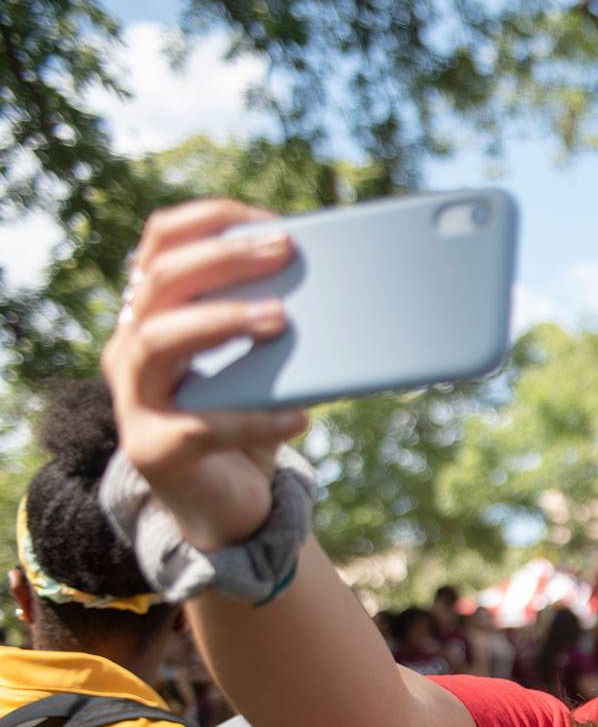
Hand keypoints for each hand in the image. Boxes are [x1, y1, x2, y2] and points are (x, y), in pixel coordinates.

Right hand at [101, 199, 308, 551]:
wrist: (226, 507)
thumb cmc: (247, 420)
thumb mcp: (261, 364)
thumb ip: (275, 324)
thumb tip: (338, 285)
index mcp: (152, 314)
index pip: (161, 243)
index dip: (212, 222)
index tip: (271, 219)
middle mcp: (130, 348)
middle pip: (161, 281)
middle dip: (225, 258)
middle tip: (285, 250)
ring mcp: (134, 399)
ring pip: (158, 340)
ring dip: (221, 321)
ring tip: (280, 318)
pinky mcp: (154, 450)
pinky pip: (201, 426)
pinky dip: (255, 419)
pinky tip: (300, 417)